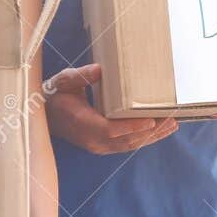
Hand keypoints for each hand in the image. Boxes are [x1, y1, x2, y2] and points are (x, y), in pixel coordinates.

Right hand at [44, 63, 178, 153]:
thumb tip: (99, 70)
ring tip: (172, 124)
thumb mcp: (63, 81)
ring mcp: (98, 146)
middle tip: (172, 118)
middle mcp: (91, 139)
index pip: (109, 129)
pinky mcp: (103, 146)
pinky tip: (158, 130)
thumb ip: (80, 76)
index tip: (151, 120)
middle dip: (151, 131)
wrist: (44, 116)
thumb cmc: (55, 96)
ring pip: (129, 145)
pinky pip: (126, 145)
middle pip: (126, 140)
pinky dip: (144, 138)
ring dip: (152, 136)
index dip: (131, 127)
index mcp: (81, 123)